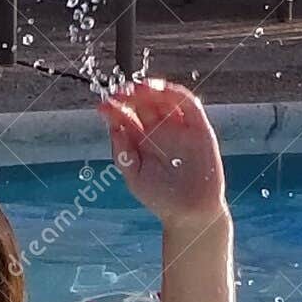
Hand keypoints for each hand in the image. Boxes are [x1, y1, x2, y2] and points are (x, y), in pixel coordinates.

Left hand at [98, 79, 226, 225]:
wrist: (189, 212)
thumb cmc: (160, 198)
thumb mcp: (134, 176)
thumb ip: (123, 153)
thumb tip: (114, 128)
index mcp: (142, 140)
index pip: (127, 118)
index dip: (115, 110)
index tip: (102, 107)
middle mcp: (159, 130)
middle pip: (144, 104)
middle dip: (130, 97)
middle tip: (118, 94)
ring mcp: (179, 127)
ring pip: (164, 100)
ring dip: (150, 90)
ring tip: (135, 89)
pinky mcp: (199, 127)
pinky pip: (188, 105)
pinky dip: (174, 94)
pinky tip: (159, 91)